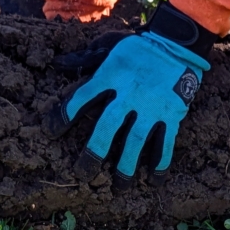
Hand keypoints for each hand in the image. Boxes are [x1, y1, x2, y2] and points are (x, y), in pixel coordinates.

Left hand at [44, 4, 212, 187]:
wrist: (178, 42)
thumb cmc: (139, 47)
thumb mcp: (109, 45)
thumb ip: (85, 59)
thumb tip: (58, 64)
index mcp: (110, 76)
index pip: (81, 98)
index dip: (64, 115)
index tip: (51, 132)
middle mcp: (129, 94)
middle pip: (107, 128)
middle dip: (94, 153)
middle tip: (82, 174)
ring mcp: (151, 107)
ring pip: (136, 141)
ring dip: (126, 167)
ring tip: (119, 188)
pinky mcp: (171, 115)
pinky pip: (165, 143)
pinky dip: (160, 163)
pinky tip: (154, 181)